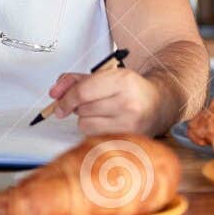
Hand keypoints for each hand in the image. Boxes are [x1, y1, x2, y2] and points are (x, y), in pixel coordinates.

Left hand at [47, 67, 162, 135]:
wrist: (159, 105)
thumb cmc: (131, 90)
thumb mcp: (106, 76)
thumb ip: (76, 81)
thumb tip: (54, 93)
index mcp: (122, 81)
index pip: (82, 92)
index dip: (66, 99)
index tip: (59, 104)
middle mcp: (127, 102)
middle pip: (82, 109)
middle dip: (80, 107)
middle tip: (93, 103)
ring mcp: (129, 123)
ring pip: (85, 125)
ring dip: (87, 119)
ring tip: (103, 113)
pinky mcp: (127, 138)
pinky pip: (94, 136)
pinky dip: (95, 130)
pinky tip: (108, 123)